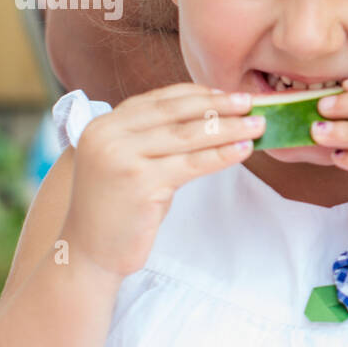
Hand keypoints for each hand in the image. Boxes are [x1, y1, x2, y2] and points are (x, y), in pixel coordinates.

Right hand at [62, 84, 261, 278]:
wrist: (88, 252)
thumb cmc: (118, 208)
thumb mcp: (130, 162)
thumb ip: (154, 138)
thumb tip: (207, 118)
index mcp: (104, 123)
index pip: (159, 100)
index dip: (196, 94)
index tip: (227, 93)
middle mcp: (108, 134)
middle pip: (175, 113)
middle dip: (218, 106)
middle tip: (251, 102)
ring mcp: (122, 156)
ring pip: (188, 136)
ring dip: (229, 128)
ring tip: (259, 125)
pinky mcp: (140, 182)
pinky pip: (192, 164)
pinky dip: (222, 154)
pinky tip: (244, 150)